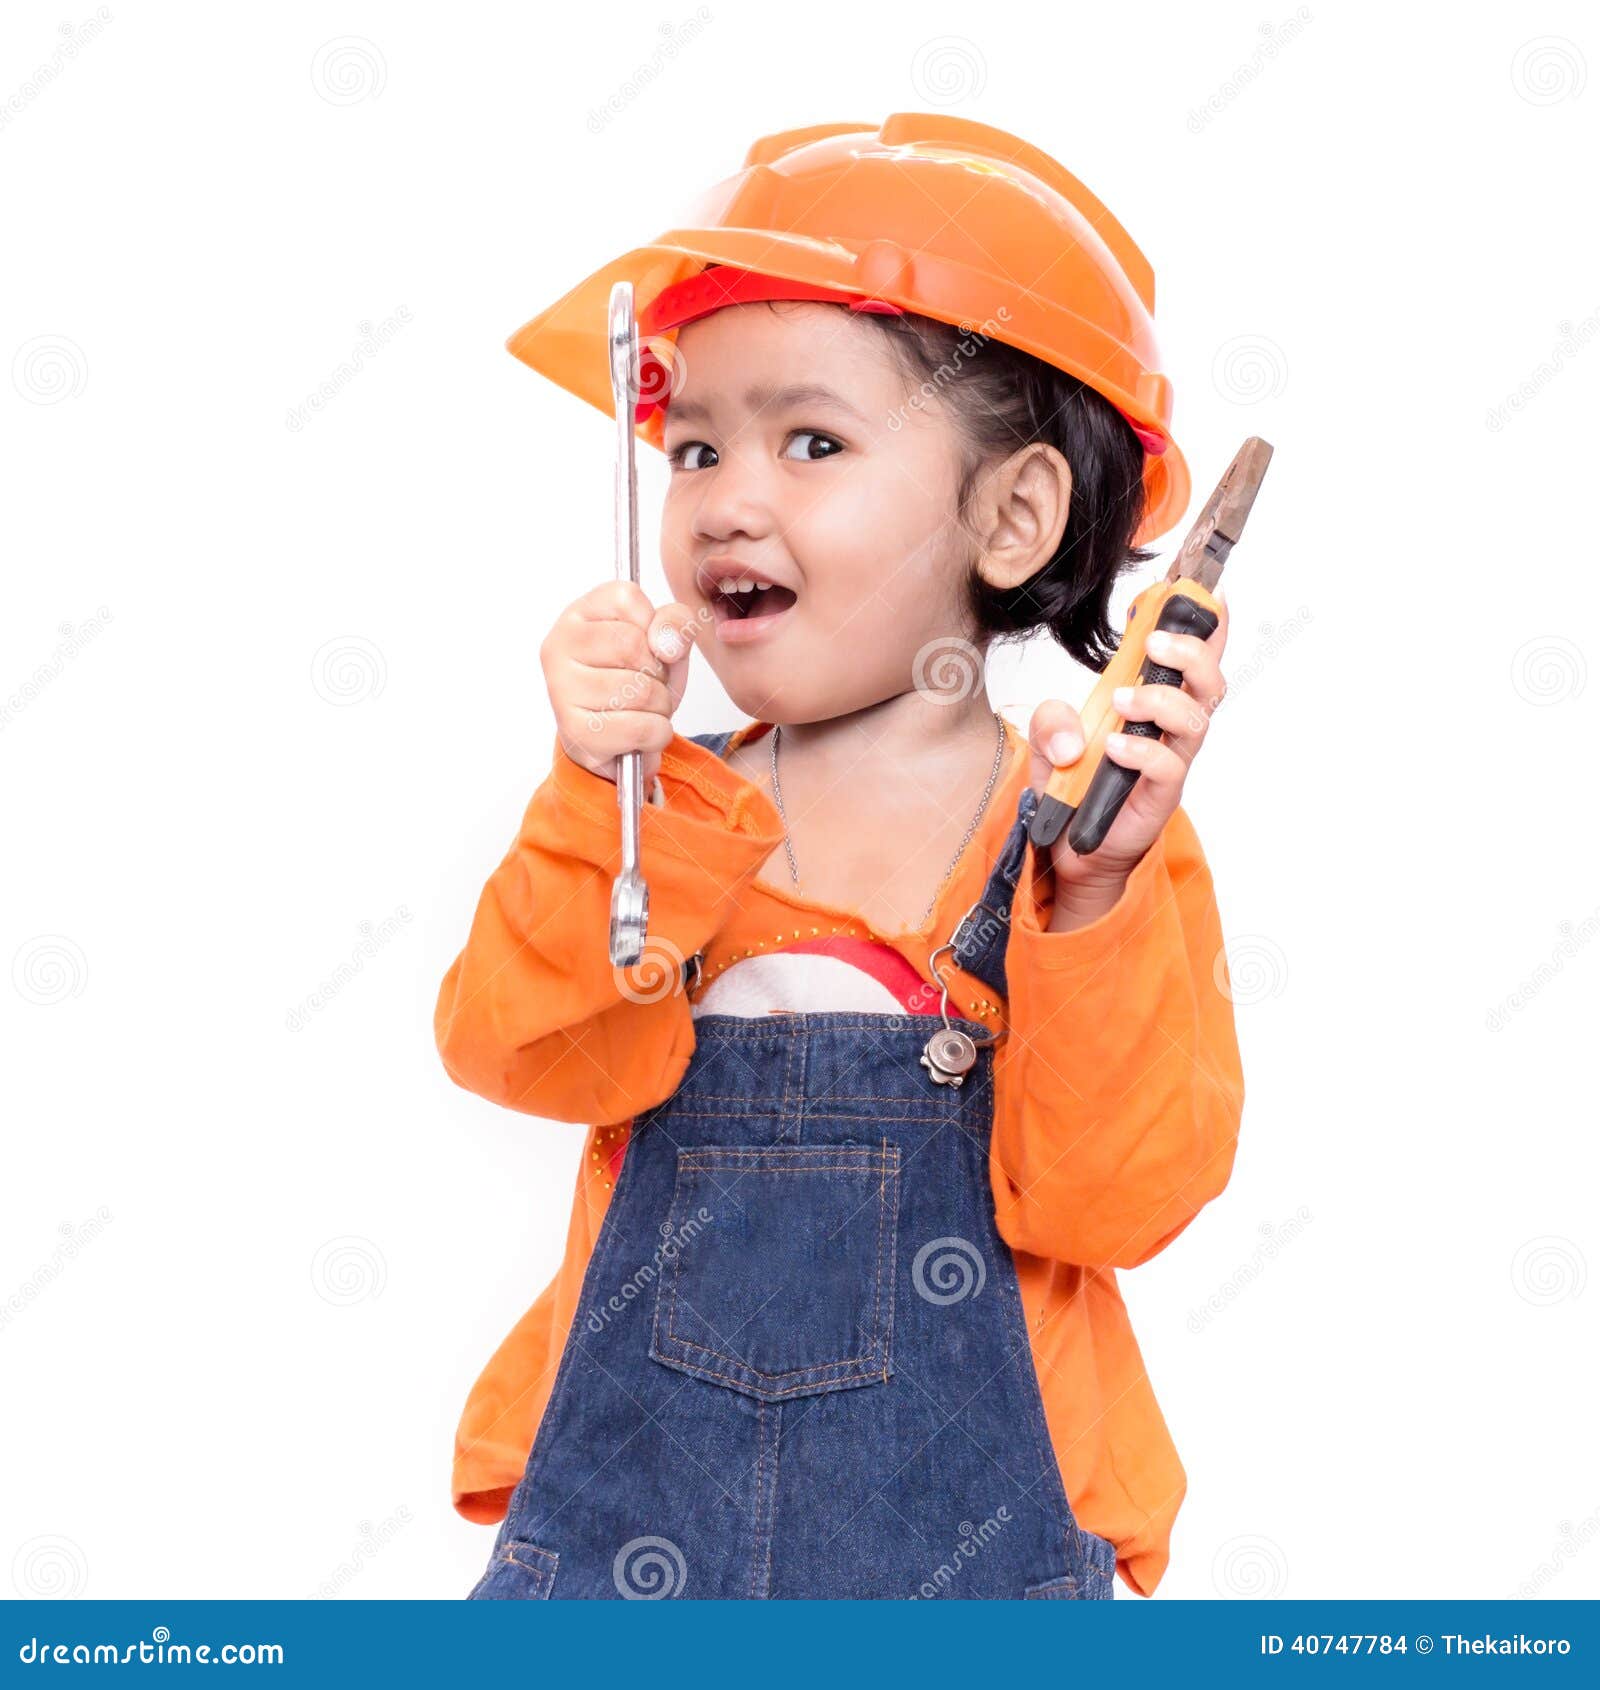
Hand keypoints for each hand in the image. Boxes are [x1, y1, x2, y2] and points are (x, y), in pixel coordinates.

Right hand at [542, 582, 706, 783]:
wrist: (614, 739)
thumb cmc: (635, 680)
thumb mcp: (664, 641)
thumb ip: (675, 621)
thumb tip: (666, 644)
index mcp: (579, 613)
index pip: (626, 598)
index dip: (653, 626)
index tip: (646, 645)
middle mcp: (560, 645)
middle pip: (633, 645)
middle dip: (660, 672)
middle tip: (649, 682)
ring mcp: (562, 689)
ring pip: (640, 691)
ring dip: (661, 706)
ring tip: (645, 708)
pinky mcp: (575, 731)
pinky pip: (640, 728)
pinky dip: (657, 733)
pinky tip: (642, 732)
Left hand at [1027, 589, 1229, 907]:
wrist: (1071, 847)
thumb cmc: (1073, 786)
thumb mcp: (1047, 742)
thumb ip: (1050, 720)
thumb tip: (1073, 733)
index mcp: (1152, 699)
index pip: (1191, 654)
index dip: (1201, 620)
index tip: (1186, 589)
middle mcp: (1170, 725)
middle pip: (1211, 679)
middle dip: (1191, 651)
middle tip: (1152, 641)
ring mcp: (1171, 758)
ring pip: (1197, 717)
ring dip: (1162, 699)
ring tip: (1123, 702)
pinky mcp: (1162, 793)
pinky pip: (1169, 764)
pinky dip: (1144, 749)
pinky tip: (1115, 748)